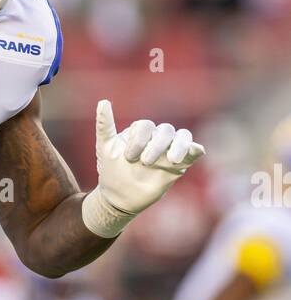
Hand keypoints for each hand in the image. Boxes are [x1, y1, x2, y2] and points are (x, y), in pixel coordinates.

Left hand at [82, 100, 204, 237]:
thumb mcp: (105, 148)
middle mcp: (156, 138)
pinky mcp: (180, 165)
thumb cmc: (112, 171)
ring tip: (172, 160)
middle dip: (156, 145)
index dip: (138, 140)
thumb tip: (103, 101)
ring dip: (179, 145)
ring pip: (182, 136)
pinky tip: (198, 150)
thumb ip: (105, 125)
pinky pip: (192, 152)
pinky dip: (196, 149)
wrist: (120, 198)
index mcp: (140, 133)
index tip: (128, 158)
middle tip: (145, 163)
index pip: (145, 126)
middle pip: (165, 130)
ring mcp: (169, 150)